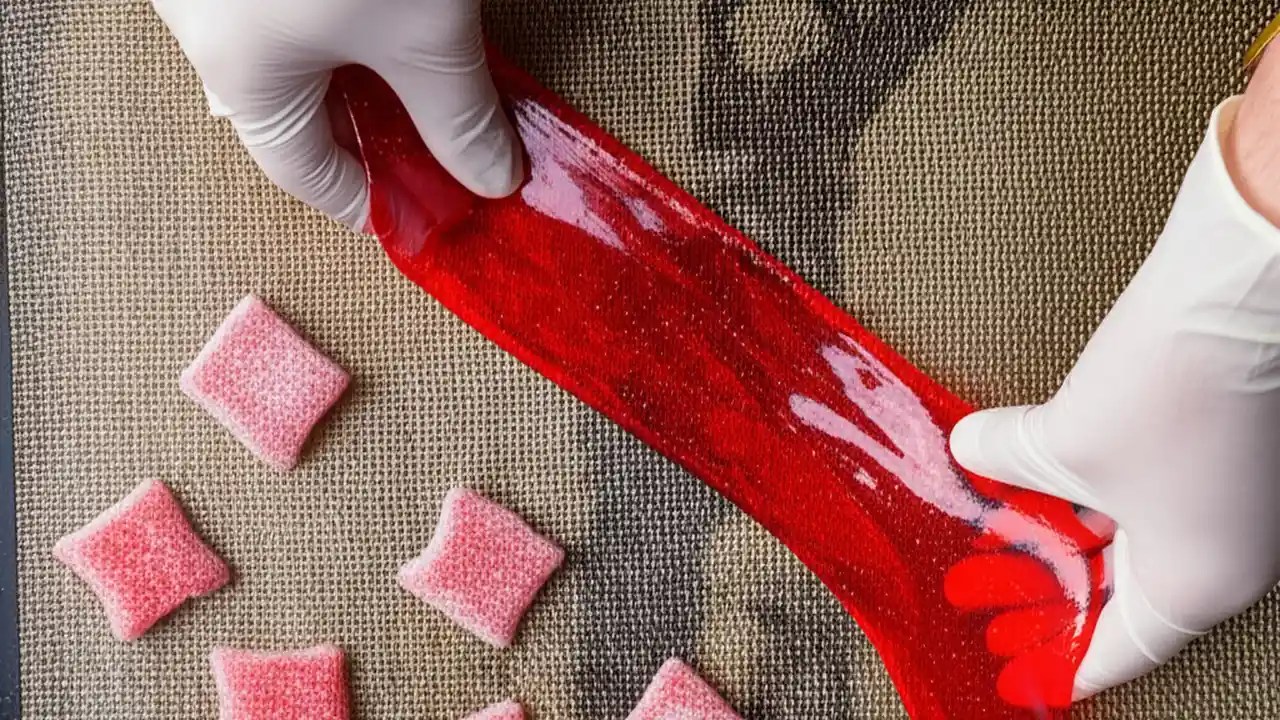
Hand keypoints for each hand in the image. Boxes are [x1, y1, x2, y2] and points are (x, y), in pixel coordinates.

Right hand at [151, 0, 523, 229]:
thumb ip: (457, 113)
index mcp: (244, 78)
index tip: (427, 211)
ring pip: (311, 51)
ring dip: (380, 69)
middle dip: (387, 130)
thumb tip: (495, 180)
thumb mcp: (418, 31)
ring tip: (439, 76)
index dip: (374, 201)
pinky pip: (309, 9)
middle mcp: (219, 31)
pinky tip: (399, 15)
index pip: (307, 174)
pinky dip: (363, 22)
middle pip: (310, 109)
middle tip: (452, 146)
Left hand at [949, 65, 1279, 697]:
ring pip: (1131, 538)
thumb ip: (1005, 461)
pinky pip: (1144, 492)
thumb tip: (968, 452)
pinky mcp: (1219, 447)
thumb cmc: (1167, 390)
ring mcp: (1226, 498)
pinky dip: (1088, 494)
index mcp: (1195, 581)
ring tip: (999, 538)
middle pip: (1124, 594)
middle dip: (1053, 597)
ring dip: (1063, 538)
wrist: (1243, 288)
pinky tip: (1037, 474)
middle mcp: (1223, 550)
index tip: (1033, 679)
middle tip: (991, 604)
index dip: (1069, 663)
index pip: (1123, 646)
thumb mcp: (1063, 443)